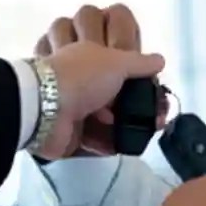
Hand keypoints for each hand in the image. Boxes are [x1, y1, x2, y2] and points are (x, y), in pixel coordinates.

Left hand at [33, 4, 169, 157]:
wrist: (46, 108)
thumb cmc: (82, 77)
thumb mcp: (117, 61)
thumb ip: (140, 63)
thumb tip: (159, 60)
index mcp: (87, 61)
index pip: (114, 69)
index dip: (133, 80)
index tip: (149, 92)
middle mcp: (79, 84)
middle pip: (110, 96)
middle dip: (130, 107)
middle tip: (150, 117)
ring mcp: (72, 109)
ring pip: (103, 120)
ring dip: (121, 127)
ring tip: (140, 133)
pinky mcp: (68, 134)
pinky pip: (92, 139)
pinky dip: (107, 143)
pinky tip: (123, 145)